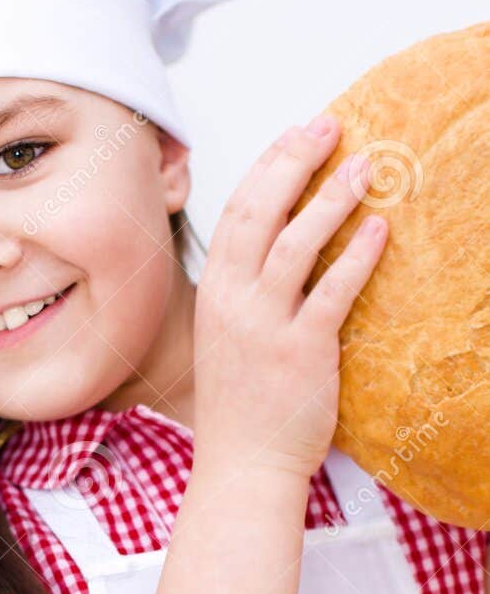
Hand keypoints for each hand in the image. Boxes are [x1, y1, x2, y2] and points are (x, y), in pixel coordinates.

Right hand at [192, 118, 387, 481]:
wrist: (243, 467)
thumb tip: (277, 250)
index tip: (296, 133)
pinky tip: (379, 228)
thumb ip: (245, 294)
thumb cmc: (241, 408)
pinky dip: (357, 256)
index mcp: (214, 295)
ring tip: (365, 166)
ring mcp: (264, 327)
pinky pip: (332, 292)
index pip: (236, 213)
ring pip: (295, 244)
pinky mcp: (300, 352)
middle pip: (261, 213)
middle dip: (295, 161)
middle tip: (330, 126)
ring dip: (331, 198)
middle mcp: (233, 304)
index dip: (267, 166)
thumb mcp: (226, 338)